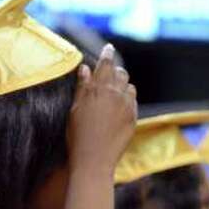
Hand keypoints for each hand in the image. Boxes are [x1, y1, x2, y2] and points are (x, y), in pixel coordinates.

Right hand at [66, 43, 137, 176]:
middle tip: (109, 74)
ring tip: (114, 91)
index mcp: (98, 88)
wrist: (94, 160)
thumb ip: (83, 87)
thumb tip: (86, 68)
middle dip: (115, 71)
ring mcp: (127, 106)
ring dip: (123, 85)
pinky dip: (128, 99)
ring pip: (129, 86)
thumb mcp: (75, 109)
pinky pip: (133, 101)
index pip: (106, 64)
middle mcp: (115, 94)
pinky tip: (120, 106)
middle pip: (120, 73)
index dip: (107, 54)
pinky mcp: (133, 118)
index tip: (108, 48)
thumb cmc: (78, 136)